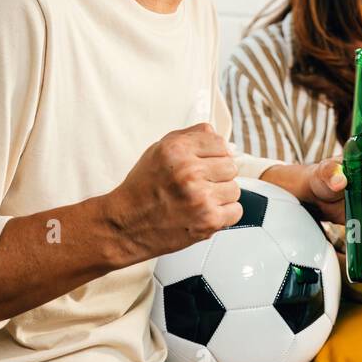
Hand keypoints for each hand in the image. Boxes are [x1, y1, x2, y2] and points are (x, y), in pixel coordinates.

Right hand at [104, 122, 240, 259]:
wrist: (125, 225)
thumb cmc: (142, 188)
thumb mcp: (159, 150)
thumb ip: (191, 136)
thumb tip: (221, 137)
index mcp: (177, 149)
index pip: (220, 143)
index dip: (214, 155)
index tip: (204, 164)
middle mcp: (189, 171)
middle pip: (230, 166)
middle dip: (217, 175)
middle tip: (199, 184)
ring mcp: (200, 197)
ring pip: (234, 189)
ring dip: (220, 196)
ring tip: (199, 200)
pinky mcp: (208, 220)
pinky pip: (236, 211)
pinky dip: (223, 214)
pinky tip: (204, 213)